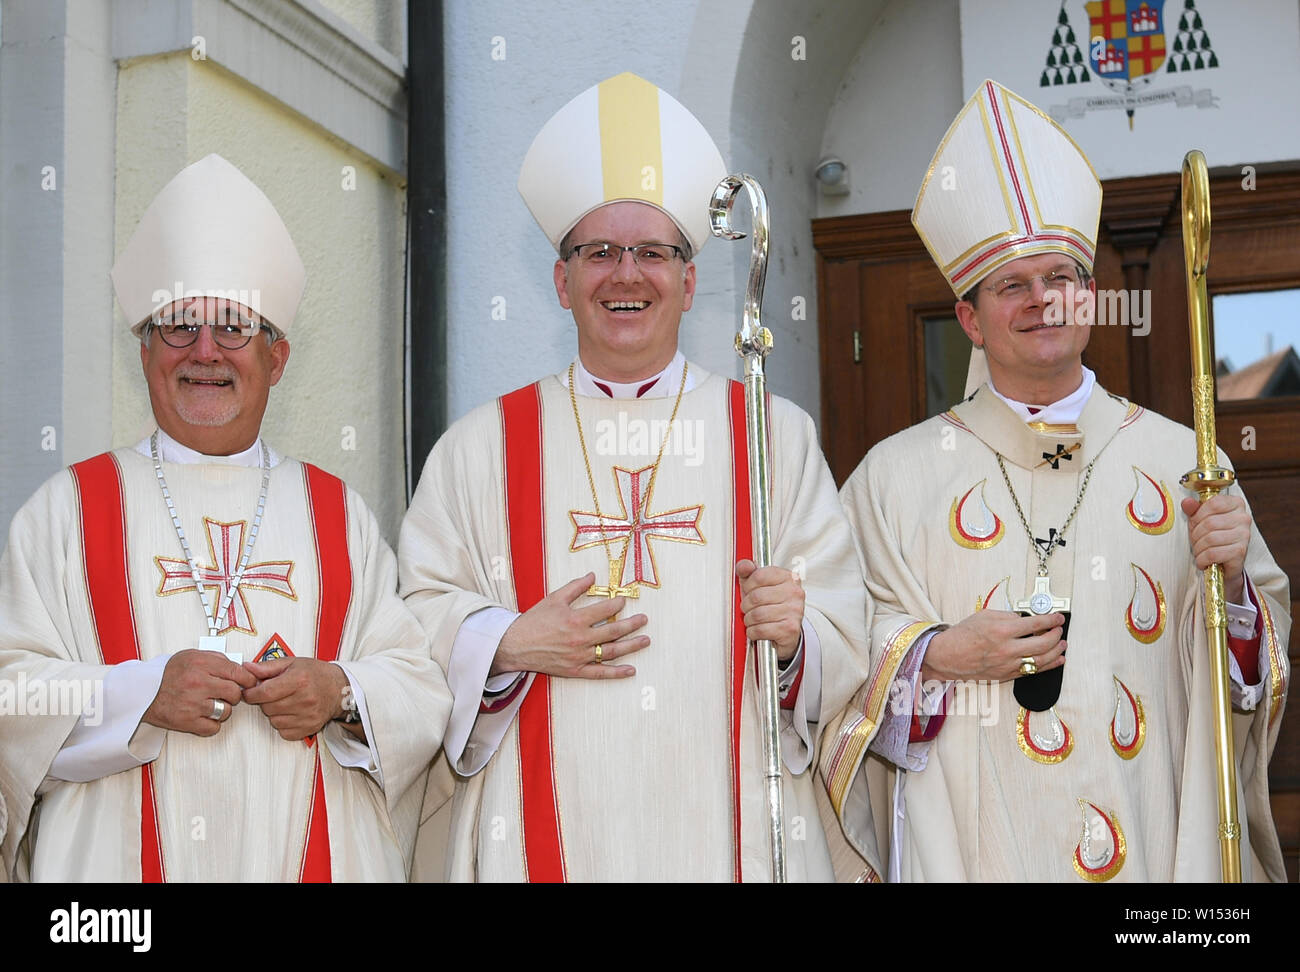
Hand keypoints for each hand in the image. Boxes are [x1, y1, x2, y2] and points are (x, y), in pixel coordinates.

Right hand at [143, 649, 257, 735]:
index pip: (237, 672)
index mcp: (201, 664)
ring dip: (223, 709)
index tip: (248, 682)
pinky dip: (212, 724)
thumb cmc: (167, 674)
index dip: (247, 679)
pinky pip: (213, 728)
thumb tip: (238, 666)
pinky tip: (206, 716)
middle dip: (234, 694)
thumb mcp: (192, 655)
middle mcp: (199, 683)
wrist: (143, 690)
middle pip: (235, 693)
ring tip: (213, 704)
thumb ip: (216, 658)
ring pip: (226, 711)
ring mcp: (193, 704)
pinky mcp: (187, 721)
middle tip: (226, 694)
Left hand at [242, 657, 350, 740]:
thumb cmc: (316, 674)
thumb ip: (268, 667)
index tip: (249, 692)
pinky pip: (283, 731)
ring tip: (285, 702)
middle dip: (264, 701)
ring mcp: (308, 716)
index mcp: (299, 680)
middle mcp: (305, 699)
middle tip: (273, 693)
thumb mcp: (293, 663)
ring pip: (274, 721)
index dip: (251, 694)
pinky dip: (283, 723)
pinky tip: (291, 713)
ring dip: (273, 713)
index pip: (264, 693)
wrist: (339, 689)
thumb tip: (247, 669)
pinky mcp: (309, 728)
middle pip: (267, 707)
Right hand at [492, 573, 649, 678]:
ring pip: (611, 652)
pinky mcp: (575, 670)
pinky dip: (616, 673)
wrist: (515, 646)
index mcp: (575, 619)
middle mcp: (580, 639)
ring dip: (631, 646)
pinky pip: (600, 673)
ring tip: (645, 640)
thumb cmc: (534, 621)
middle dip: (632, 624)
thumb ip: (575, 587)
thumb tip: (593, 576)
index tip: (623, 601)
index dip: (617, 604)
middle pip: (613, 631)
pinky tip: (631, 669)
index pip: (604, 610)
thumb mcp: (554, 599)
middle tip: (644, 619)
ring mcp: (579, 656)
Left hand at [735, 560, 804, 661]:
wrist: (787, 630)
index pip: (759, 576)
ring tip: (753, 620)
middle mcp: (794, 593)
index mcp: (788, 577)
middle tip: (748, 608)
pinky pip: (761, 629)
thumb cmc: (772, 605)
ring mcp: (794, 611)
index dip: (748, 585)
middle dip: (746, 605)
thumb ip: (748, 572)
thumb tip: (744, 566)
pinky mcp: (790, 629)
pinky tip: (757, 629)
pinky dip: (753, 632)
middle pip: (756, 597)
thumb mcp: (758, 585)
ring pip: (757, 615)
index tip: (748, 590)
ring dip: (749, 620)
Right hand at [922, 610, 1065, 682]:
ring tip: (1062, 644)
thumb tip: (1027, 618)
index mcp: (1002, 630)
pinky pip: (1033, 671)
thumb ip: (1008, 616)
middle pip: (1044, 643)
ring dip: (1057, 651)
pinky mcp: (1007, 675)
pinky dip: (1049, 665)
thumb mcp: (984, 615)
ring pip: (1042, 660)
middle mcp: (1007, 648)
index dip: (1052, 619)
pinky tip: (1057, 660)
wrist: (948, 656)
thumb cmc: (963, 635)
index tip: (1058, 617)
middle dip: (1057, 635)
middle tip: (1059, 629)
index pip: (1036, 623)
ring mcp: (1008, 664)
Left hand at [1181, 494, 1249, 602]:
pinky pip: (1213, 553)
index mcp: (1236, 504)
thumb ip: (1194, 509)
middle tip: (1195, 541)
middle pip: (1210, 523)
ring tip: (1199, 551)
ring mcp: (1244, 535)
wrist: (1225, 563)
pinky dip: (1202, 559)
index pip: (1213, 504)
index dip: (1198, 515)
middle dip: (1195, 534)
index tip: (1194, 524)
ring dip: (1198, 548)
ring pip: (1210, 539)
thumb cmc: (1213, 537)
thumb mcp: (1200, 519)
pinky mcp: (1241, 552)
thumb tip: (1186, 502)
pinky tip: (1203, 561)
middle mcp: (1243, 518)